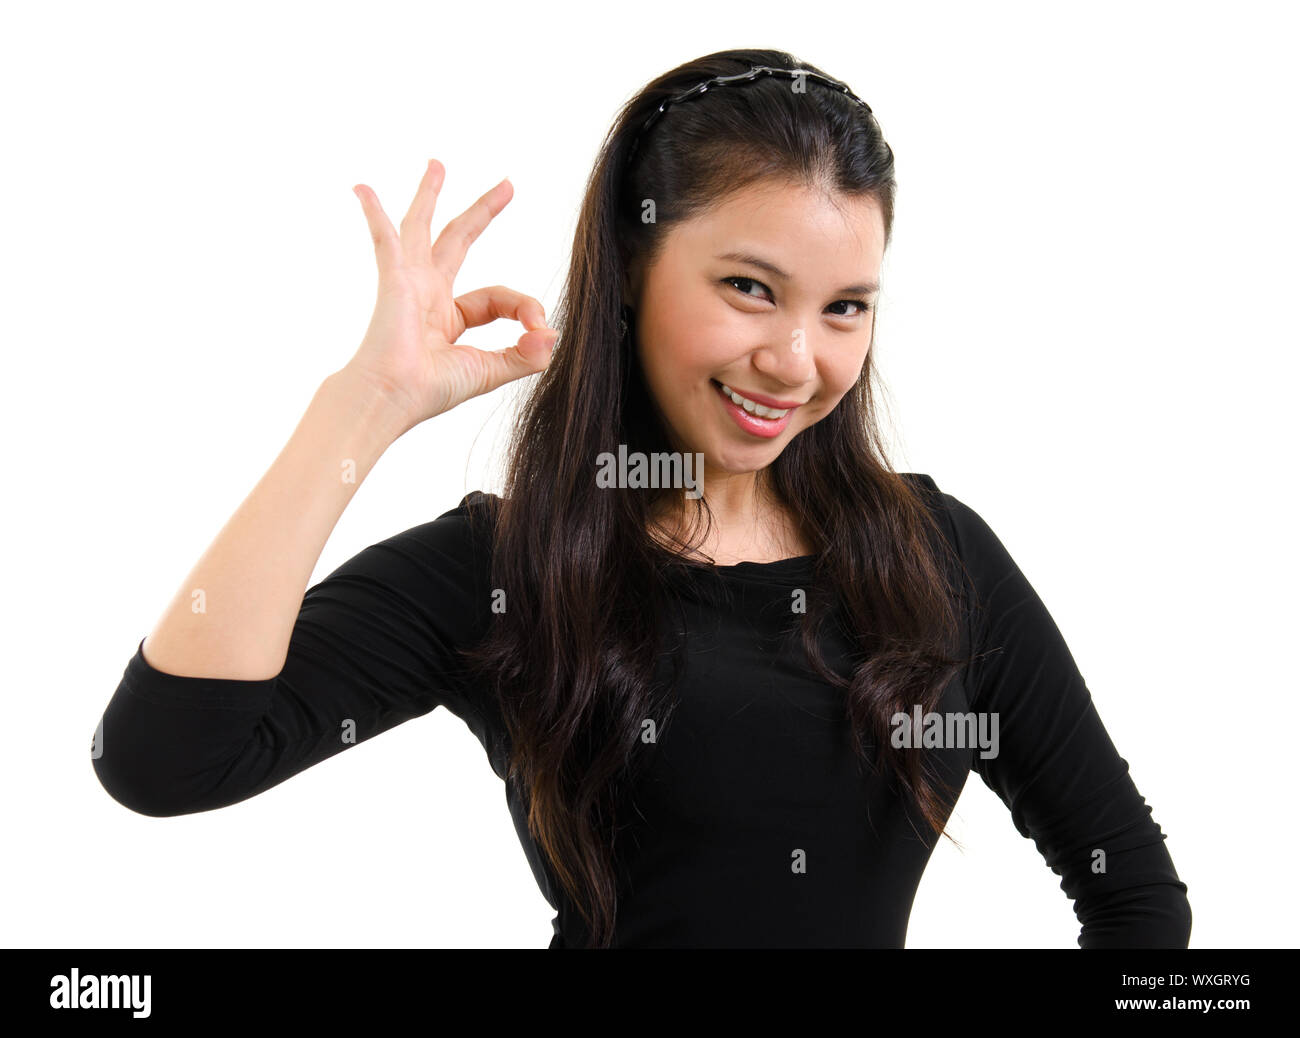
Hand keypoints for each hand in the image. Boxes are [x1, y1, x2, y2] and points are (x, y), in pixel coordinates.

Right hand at [344, 159, 556, 429]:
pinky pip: (385, 238)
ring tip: (437, 166)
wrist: (391, 397)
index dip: (524, 308)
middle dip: (482, 212)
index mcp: (449, 318)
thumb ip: (524, 356)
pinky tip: (363, 191)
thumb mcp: (489, 371)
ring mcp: (408, 283)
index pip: (497, 298)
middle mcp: (428, 295)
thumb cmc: (428, 390)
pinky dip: (375, 214)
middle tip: (506, 186)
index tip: (538, 328)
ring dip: (429, 195)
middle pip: (459, 241)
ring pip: (421, 228)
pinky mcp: (393, 279)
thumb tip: (552, 335)